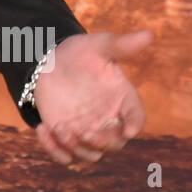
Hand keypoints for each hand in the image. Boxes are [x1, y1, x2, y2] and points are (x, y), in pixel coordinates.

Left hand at [33, 29, 150, 169]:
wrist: (50, 61)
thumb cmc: (80, 53)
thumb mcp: (99, 46)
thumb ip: (121, 45)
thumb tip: (149, 34)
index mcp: (122, 101)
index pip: (136, 118)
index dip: (135, 125)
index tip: (129, 129)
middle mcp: (108, 121)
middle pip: (114, 145)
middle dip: (102, 142)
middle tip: (85, 132)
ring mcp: (86, 132)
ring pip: (89, 155)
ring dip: (76, 147)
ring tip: (60, 127)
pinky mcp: (65, 137)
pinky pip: (64, 156)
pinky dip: (54, 151)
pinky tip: (43, 128)